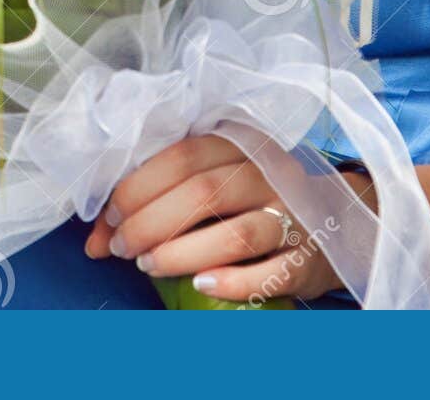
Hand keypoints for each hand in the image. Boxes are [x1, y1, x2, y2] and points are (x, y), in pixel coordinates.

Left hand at [83, 135, 345, 302]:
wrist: (335, 217)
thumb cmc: (254, 197)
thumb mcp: (213, 183)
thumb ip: (156, 202)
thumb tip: (94, 240)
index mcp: (240, 143)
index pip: (182, 156)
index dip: (139, 187)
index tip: (110, 217)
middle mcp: (268, 174)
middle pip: (201, 192)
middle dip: (150, 222)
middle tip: (122, 247)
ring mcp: (291, 216)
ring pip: (233, 233)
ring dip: (181, 252)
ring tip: (148, 265)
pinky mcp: (306, 259)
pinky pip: (268, 272)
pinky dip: (231, 281)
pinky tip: (201, 285)